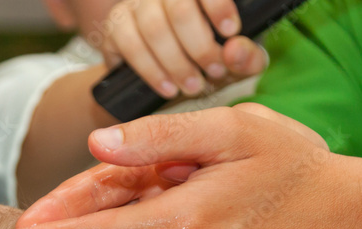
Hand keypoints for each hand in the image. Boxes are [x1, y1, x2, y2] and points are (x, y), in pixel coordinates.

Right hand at [102, 0, 266, 97]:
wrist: (162, 79)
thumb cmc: (205, 62)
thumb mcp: (234, 61)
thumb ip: (246, 57)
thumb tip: (234, 50)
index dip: (218, 6)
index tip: (230, 32)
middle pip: (180, 8)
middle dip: (200, 46)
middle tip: (213, 72)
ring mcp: (137, 5)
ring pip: (154, 28)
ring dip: (176, 63)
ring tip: (193, 86)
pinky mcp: (116, 26)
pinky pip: (131, 46)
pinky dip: (152, 71)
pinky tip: (168, 87)